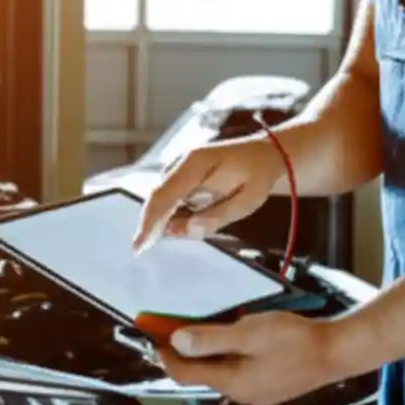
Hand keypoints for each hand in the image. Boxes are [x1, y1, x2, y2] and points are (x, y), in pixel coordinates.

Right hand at [132, 137, 284, 250]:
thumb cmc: (258, 177)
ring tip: (177, 233)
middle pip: (157, 197)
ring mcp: (179, 166)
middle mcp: (181, 161)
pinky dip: (173, 213)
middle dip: (152, 224)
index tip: (139, 245)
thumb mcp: (246, 201)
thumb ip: (216, 217)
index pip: (164, 194)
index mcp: (196, 163)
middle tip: (147, 250)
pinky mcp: (181, 174)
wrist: (264, 154)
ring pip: (163, 199)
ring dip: (165, 220)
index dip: (149, 221)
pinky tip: (187, 222)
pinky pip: (170, 197)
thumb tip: (183, 231)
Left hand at [157, 312, 337, 404]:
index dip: (164, 354)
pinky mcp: (269, 386)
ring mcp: (256, 392)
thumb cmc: (293, 339)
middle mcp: (240, 394)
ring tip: (198, 327)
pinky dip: (226, 355)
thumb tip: (176, 342)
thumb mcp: (248, 333)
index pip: (186, 373)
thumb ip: (211, 339)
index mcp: (231, 382)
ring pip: (220, 371)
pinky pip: (238, 371)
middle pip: (202, 373)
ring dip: (206, 352)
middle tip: (171, 326)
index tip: (150, 332)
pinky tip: (232, 339)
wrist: (336, 352)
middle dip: (184, 351)